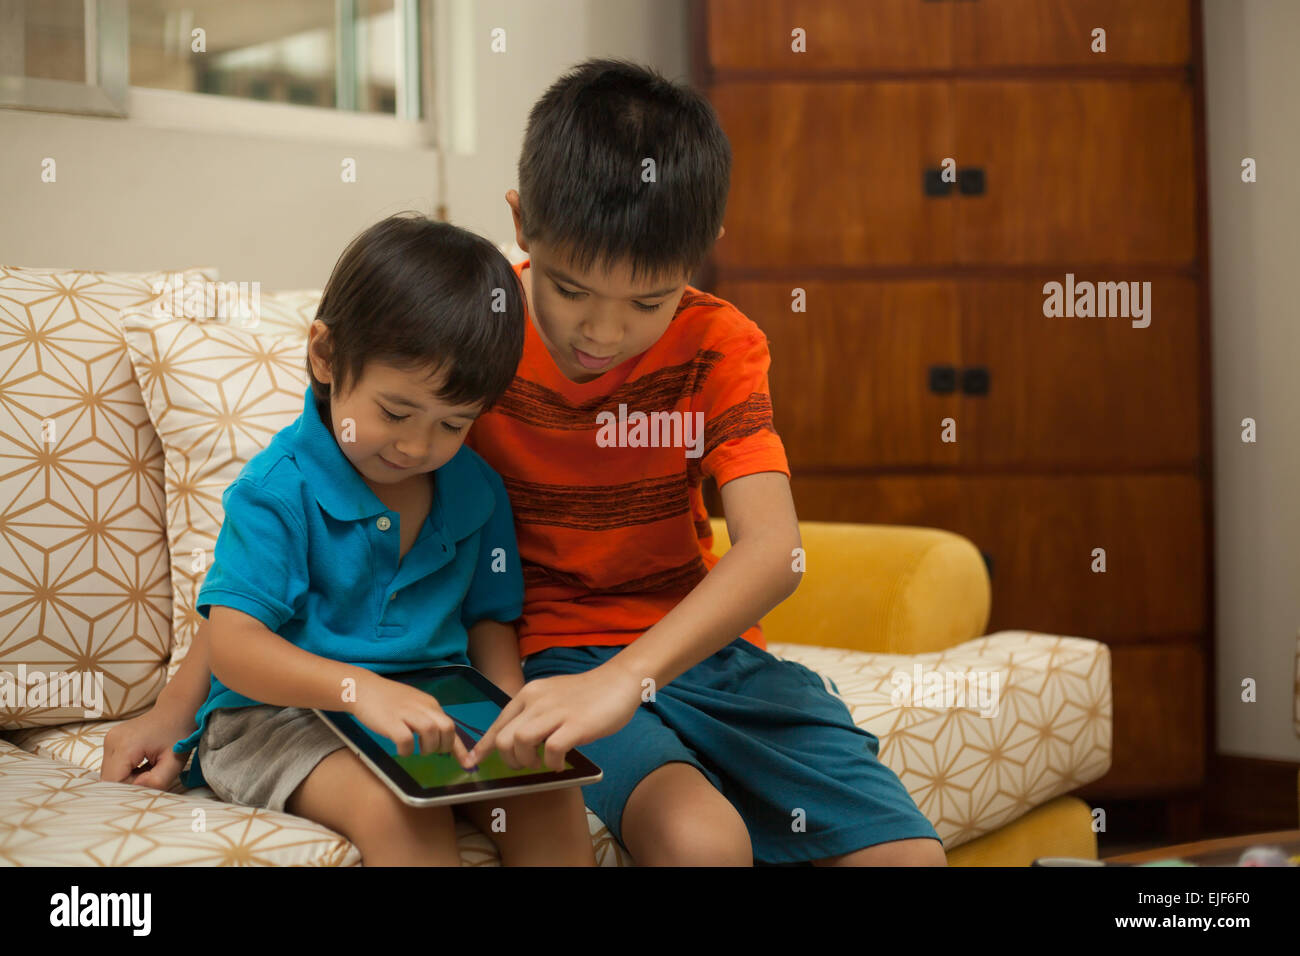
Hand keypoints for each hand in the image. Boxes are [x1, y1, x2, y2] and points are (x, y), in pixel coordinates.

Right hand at [101, 709, 194, 789]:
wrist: (177, 711)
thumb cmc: (178, 734)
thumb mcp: (175, 762)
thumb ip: (157, 780)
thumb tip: (137, 789)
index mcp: (125, 745)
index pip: (115, 782)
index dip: (132, 788)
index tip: (152, 780)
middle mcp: (111, 741)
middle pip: (110, 779)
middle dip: (130, 784)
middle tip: (153, 773)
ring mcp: (109, 739)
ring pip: (110, 774)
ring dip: (128, 777)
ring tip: (149, 766)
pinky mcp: (111, 741)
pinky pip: (113, 766)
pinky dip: (126, 770)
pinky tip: (143, 762)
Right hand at [349, 671, 475, 769]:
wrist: (364, 689)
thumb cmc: (388, 700)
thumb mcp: (414, 705)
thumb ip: (428, 718)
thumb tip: (440, 737)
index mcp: (430, 704)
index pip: (451, 726)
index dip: (459, 748)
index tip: (466, 763)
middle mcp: (422, 707)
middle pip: (446, 727)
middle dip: (444, 746)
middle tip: (432, 751)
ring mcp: (406, 713)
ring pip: (430, 732)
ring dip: (428, 748)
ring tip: (418, 751)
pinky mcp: (391, 722)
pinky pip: (406, 740)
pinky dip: (407, 750)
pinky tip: (402, 750)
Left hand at [466, 660, 643, 771]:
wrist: (619, 681)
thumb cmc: (586, 694)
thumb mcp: (551, 696)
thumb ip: (533, 712)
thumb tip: (516, 739)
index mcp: (528, 694)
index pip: (497, 724)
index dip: (483, 747)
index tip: (473, 762)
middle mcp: (537, 701)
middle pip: (503, 738)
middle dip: (509, 760)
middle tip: (525, 765)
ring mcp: (556, 712)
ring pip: (520, 742)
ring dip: (527, 761)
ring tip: (542, 762)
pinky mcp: (576, 724)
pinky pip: (551, 750)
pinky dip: (552, 763)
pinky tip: (560, 762)